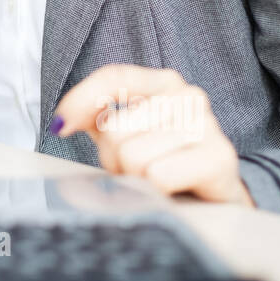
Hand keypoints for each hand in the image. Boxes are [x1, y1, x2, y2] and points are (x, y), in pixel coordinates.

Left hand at [49, 64, 253, 207]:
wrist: (214, 203)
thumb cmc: (163, 164)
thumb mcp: (124, 136)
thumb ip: (94, 118)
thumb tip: (61, 122)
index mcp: (163, 83)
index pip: (113, 77)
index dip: (81, 100)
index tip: (61, 126)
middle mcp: (188, 96)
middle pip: (116, 129)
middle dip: (115, 160)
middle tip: (137, 171)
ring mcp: (207, 124)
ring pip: (134, 156)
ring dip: (135, 179)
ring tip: (156, 182)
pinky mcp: (218, 157)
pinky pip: (157, 176)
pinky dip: (155, 192)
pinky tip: (173, 192)